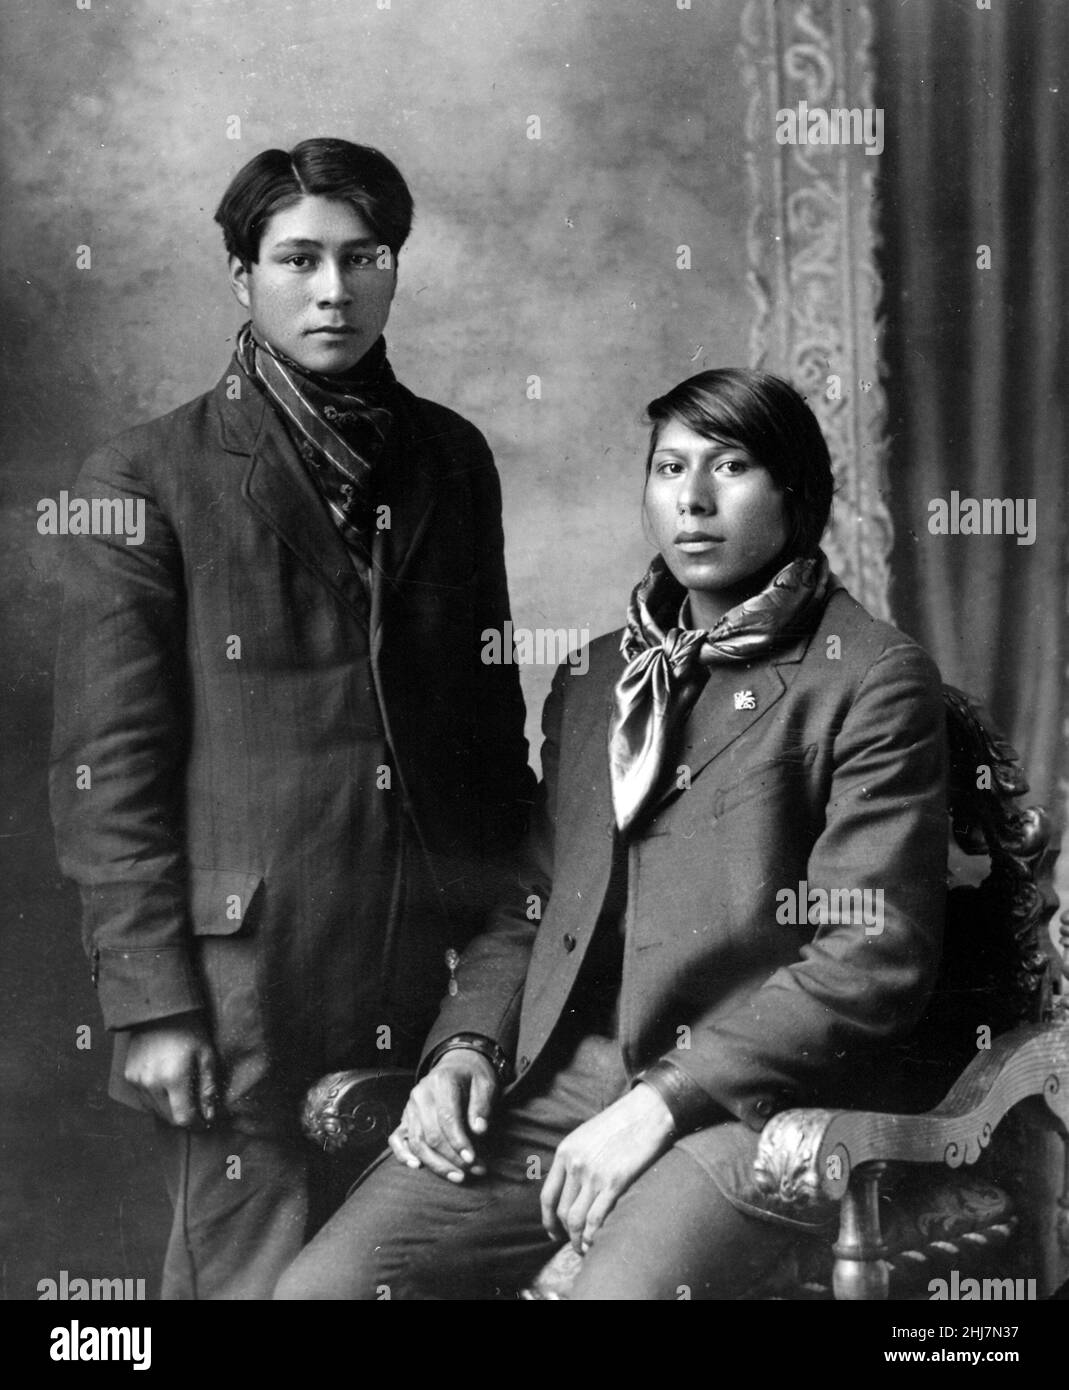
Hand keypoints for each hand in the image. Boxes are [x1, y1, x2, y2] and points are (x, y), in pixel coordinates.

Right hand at [122, 1012, 218, 1127]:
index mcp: (174, 1078)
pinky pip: (144, 1099)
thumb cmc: (188, 1030)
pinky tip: (167, 1087)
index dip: (197, 1123)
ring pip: (155, 1111)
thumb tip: (209, 1114)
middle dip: (184, 1117)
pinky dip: (157, 1099)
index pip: (183, 1118)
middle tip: (196, 1108)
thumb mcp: (206, 1055)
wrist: (159, 1011)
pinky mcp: (128, 1076)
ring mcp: (137, 1081)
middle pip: (168, 1118)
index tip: (204, 1119)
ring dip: (170, 1109)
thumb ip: (208, 1088)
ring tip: (182, 1095)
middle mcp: (152, 1083)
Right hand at [388, 1049, 498, 1182]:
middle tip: (476, 1170)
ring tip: (458, 1177)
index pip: (447, 1118)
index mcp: (441, 1082)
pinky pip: (397, 1139)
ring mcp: (410, 1107)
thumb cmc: (473, 1077)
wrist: (457, 1065)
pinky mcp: (405, 1118)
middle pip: (432, 1134)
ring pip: (417, 1142)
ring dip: (437, 1164)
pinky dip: (403, 1155)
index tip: (472, 1159)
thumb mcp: (485, 1083)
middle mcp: (421, 1095)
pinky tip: (417, 1167)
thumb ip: (482, 1105)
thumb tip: (479, 1130)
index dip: (459, 1141)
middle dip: (453, 1158)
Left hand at [540, 1083, 674, 1252]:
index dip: (548, 1220)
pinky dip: (593, 1237)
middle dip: (567, 1234)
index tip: (553, 1233)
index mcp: (566, 1152)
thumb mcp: (586, 1135)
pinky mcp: (615, 1182)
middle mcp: (575, 1164)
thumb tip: (571, 1189)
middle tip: (576, 1243)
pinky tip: (597, 1243)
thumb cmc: (620, 1123)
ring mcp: (594, 1174)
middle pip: (563, 1212)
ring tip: (585, 1249)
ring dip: (578, 1240)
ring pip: (576, 1220)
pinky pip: (596, 1219)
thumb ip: (575, 1159)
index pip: (548, 1196)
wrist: (647, 1111)